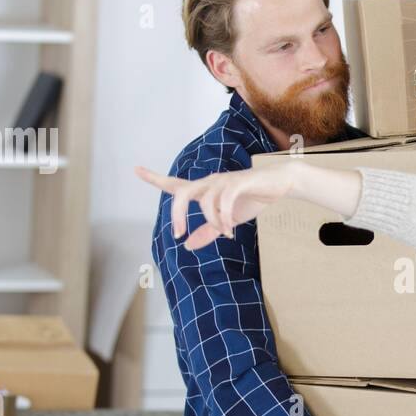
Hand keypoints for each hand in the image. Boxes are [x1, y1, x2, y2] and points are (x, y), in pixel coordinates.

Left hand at [134, 162, 294, 249]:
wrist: (280, 183)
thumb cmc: (252, 198)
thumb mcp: (228, 221)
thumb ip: (208, 232)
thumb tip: (188, 246)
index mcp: (204, 190)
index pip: (175, 184)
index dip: (154, 178)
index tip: (136, 169)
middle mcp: (209, 182)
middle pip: (181, 192)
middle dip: (176, 214)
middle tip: (177, 235)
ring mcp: (223, 181)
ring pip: (204, 201)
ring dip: (212, 222)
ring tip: (224, 233)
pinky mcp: (238, 183)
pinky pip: (224, 201)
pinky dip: (224, 218)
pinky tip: (229, 230)